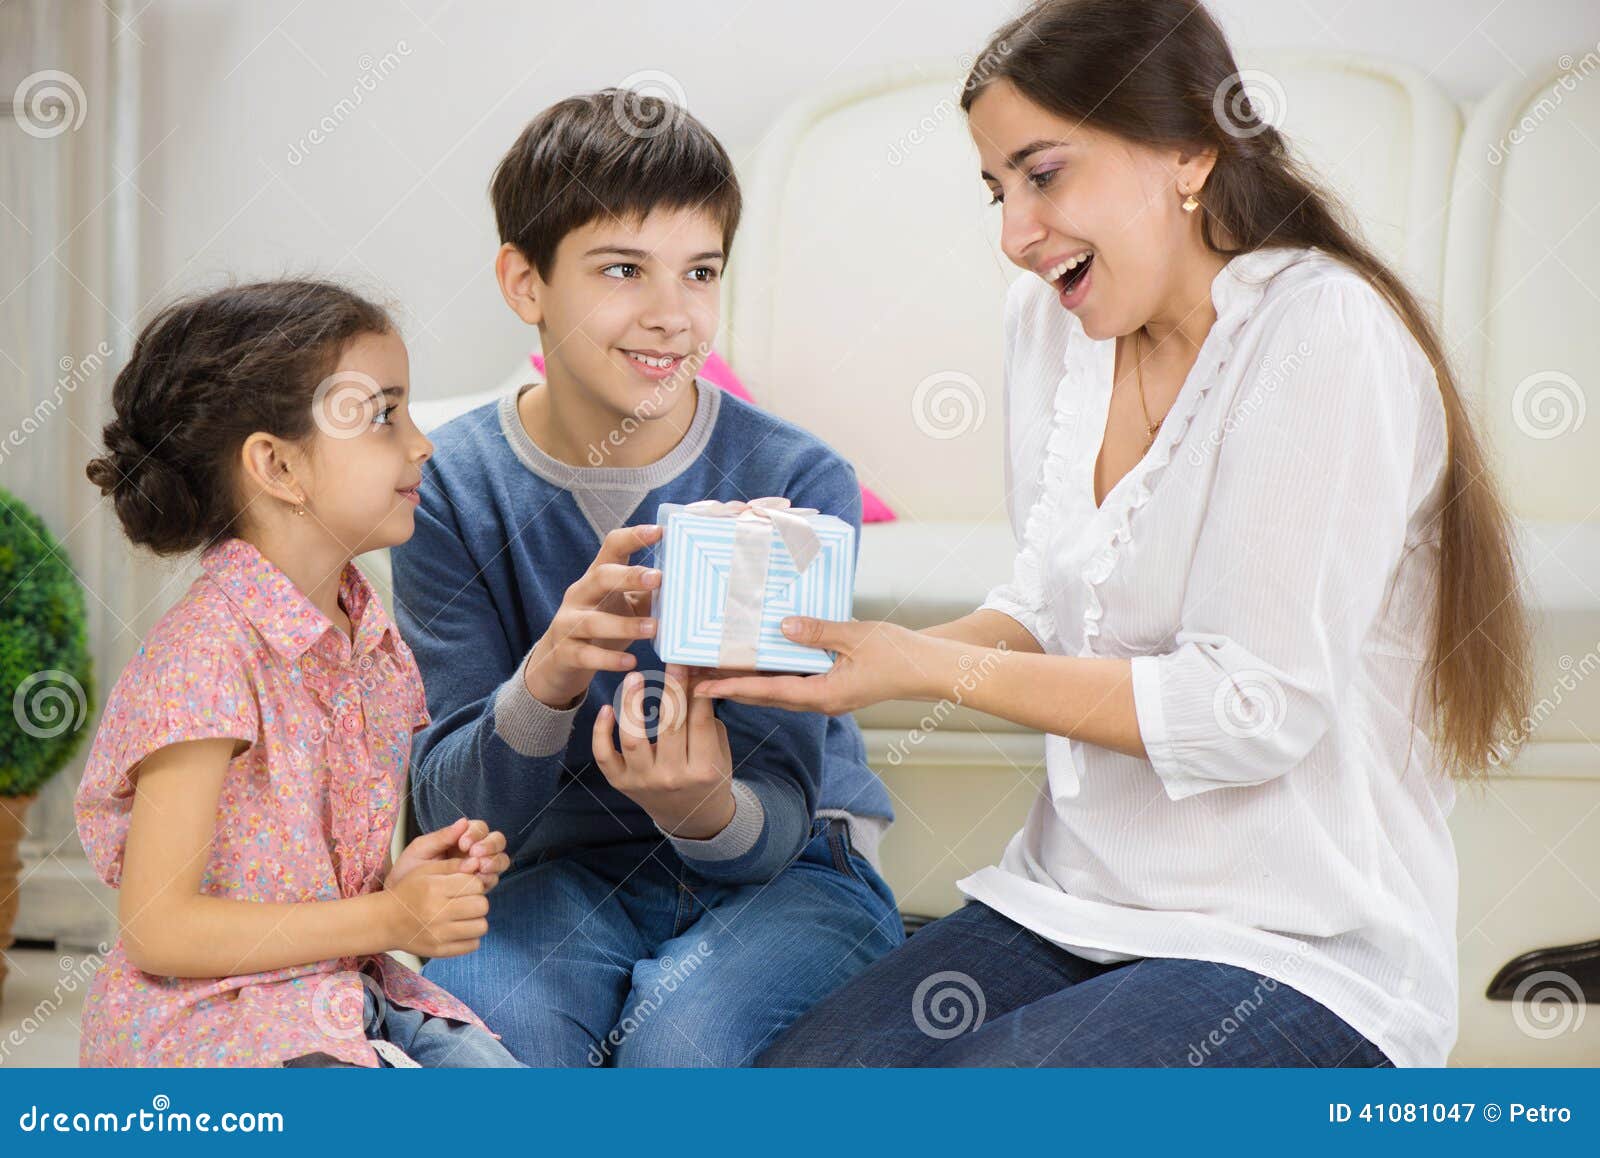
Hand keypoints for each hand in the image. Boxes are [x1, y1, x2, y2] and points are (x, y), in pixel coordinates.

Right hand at [384, 860, 489, 958]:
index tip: (465, 886)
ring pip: (481, 926)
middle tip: (466, 901)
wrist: (385, 921)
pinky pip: (472, 945)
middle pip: (482, 906)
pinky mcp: (439, 951)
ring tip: (464, 916)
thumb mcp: (425, 871)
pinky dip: (470, 937)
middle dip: (478, 901)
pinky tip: (458, 929)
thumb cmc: (408, 892)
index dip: (475, 884)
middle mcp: (436, 912)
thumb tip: (478, 863)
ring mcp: (438, 934)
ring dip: (476, 920)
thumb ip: (453, 865)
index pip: (476, 885)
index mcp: (434, 888)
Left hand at [387, 817, 510, 892]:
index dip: (476, 834)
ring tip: (480, 868)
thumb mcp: (420, 850)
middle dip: (490, 845)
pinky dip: (490, 878)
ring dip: (494, 861)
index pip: (479, 828)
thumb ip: (441, 837)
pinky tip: (478, 882)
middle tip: (476, 854)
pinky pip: (493, 879)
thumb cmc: (409, 871)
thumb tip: (463, 821)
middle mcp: (474, 851)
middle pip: (497, 840)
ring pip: (501, 859)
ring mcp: (480, 868)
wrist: (403, 901)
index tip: (464, 844)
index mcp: (460, 837)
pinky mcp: (480, 886)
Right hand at [523, 524, 662, 708]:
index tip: (660, 531)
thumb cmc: (603, 627)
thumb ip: (648, 593)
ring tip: (654, 628)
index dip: (634, 537)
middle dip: (629, 576)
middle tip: (658, 578)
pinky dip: (609, 659)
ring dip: (625, 624)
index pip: (612, 547)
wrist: (560, 661)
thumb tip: (686, 582)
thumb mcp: (625, 606)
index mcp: (597, 577)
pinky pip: (586, 655)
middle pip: (600, 577)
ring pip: (593, 621)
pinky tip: (631, 662)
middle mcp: (580, 594)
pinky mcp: (566, 653)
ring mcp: (568, 624)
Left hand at [592, 664, 735, 838]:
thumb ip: (706, 718)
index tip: (692, 662)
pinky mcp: (622, 784)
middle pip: (670, 724)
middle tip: (671, 660)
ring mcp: (643, 782)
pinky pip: (605, 756)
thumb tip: (696, 675)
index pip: (699, 720)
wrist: (692, 818)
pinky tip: (608, 708)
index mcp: (703, 769)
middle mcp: (672, 777)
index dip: (696, 688)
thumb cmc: (709, 777)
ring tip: (635, 677)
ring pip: (633, 738)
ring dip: (632, 704)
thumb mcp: (718, 750)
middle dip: (671, 687)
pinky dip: (601, 731)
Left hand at [695, 616, 945, 714]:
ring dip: (747, 682)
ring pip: (777, 691)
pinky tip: (757, 661)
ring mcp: (827, 696)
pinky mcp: (833, 688)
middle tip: (695, 677)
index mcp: (823, 694)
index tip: (700, 688)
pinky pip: (793, 683)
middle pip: (765, 696)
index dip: (731, 689)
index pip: (767, 692)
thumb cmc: (898, 653)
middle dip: (730, 688)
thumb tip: (783, 627)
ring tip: (717, 668)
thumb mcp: (855, 635)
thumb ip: (818, 631)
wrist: (929, 668)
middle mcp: (820, 701)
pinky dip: (770, 675)